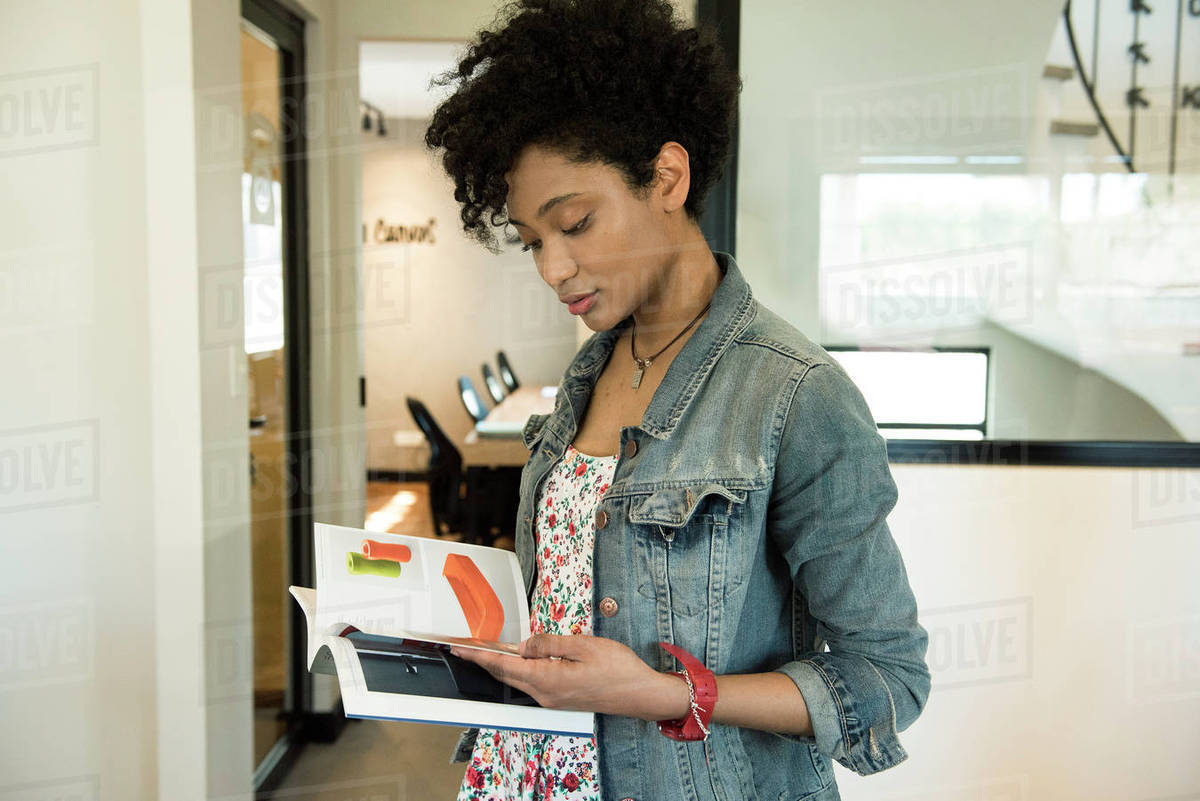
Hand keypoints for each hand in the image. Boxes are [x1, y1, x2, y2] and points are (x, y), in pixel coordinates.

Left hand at [450, 634, 689, 720]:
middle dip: (484, 661)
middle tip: (465, 648)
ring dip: (501, 666)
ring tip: (487, 651)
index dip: (480, 656)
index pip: (504, 666)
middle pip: (506, 676)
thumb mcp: (583, 645)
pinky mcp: (561, 699)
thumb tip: (525, 645)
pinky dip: (519, 671)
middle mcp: (545, 694)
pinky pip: (532, 683)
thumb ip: (549, 643)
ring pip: (518, 680)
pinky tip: (520, 660)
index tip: (460, 648)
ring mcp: (552, 700)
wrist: (641, 694)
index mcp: (548, 679)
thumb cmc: (618, 668)